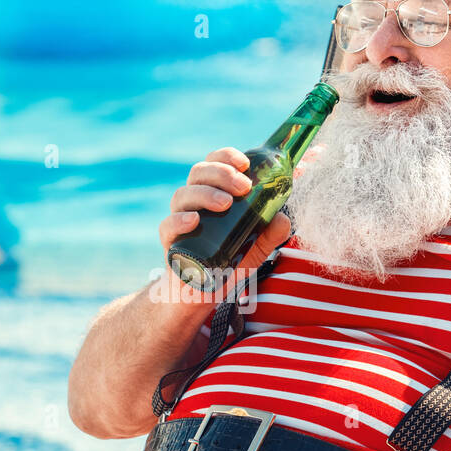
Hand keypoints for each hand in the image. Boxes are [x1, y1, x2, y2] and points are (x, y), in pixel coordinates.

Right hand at [158, 147, 292, 275]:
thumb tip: (283, 218)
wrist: (201, 294)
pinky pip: (167, 226)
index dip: (226, 157)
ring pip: (183, 195)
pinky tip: (193, 220)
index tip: (245, 164)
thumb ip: (270, 234)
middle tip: (243, 186)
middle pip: (198, 173)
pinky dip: (179, 220)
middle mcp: (193, 202)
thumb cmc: (226, 264)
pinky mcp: (169, 243)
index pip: (214, 164)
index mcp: (211, 193)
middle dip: (221, 173)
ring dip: (205, 193)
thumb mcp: (254, 249)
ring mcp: (179, 221)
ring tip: (226, 203)